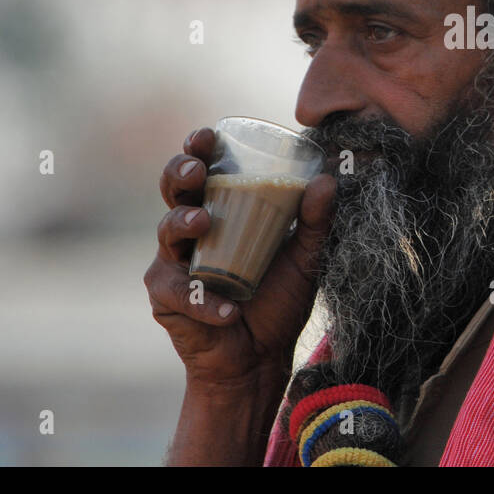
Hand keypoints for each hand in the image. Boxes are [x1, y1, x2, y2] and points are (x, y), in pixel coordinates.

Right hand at [145, 126, 335, 389]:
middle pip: (173, 189)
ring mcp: (175, 263)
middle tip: (198, 169)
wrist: (261, 358)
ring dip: (182, 222)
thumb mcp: (304, 258)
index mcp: (221, 211)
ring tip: (202, 221)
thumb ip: (316, 222)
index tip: (208, 136)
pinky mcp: (168, 299)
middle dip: (180, 172)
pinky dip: (205, 301)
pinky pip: (180, 292)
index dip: (198, 148)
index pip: (204, 170)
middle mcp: (192, 231)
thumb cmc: (278, 300)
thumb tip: (327, 180)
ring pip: (166, 231)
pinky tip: (229, 310)